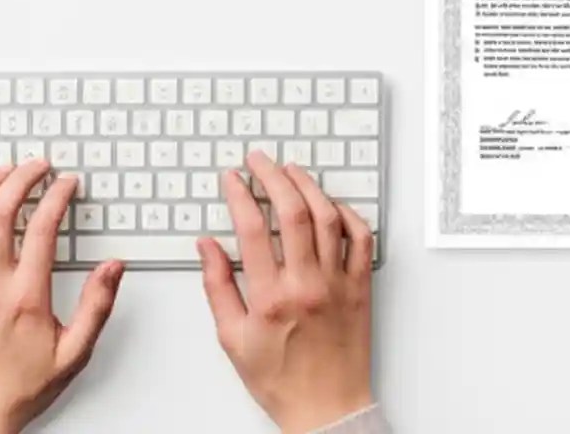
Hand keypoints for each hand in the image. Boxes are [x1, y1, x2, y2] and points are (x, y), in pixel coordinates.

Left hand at [0, 159, 123, 433]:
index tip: (67, 183)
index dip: (56, 197)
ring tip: (4, 172)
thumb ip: (97, 305)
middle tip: (37, 165)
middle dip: (20, 178)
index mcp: (25, 298)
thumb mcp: (75, 352)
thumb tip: (113, 267)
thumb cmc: (22, 386)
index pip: (41, 229)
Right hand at [197, 152, 375, 433]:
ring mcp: (338, 284)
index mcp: (270, 297)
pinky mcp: (360, 288)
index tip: (232, 179)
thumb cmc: (280, 380)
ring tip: (292, 171)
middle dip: (273, 176)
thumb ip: (217, 286)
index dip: (239, 194)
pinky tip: (332, 205)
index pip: (252, 228)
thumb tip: (207, 246)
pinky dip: (348, 215)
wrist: (326, 408)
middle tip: (260, 160)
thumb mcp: (232, 338)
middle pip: (292, 211)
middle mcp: (306, 285)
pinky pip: (361, 239)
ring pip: (328, 217)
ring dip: (309, 186)